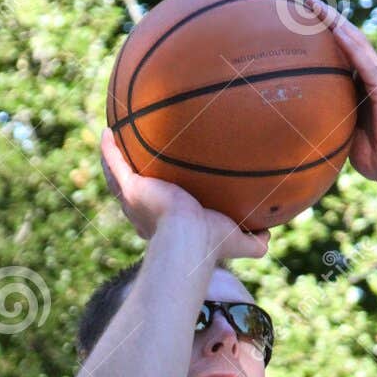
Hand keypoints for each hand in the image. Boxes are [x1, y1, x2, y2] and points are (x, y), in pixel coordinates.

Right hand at [100, 127, 269, 262]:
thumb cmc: (212, 243)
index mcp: (168, 224)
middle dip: (134, 179)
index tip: (164, 190)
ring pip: (120, 178)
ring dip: (114, 161)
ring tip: (112, 139)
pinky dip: (108, 151)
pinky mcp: (131, 190)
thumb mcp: (238, 241)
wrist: (190, 239)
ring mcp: (136, 201)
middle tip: (137, 160)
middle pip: (137, 192)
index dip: (160, 201)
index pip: (161, 211)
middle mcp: (148, 213)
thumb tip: (270, 236)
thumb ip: (254, 240)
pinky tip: (106, 132)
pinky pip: (115, 166)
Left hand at [302, 0, 376, 187]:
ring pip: (357, 44)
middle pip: (349, 41)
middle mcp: (373, 75)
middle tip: (308, 2)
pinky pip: (365, 63)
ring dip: (338, 24)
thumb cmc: (371, 157)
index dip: (325, 34)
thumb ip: (329, 118)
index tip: (303, 19)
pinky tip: (337, 31)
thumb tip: (300, 120)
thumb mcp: (342, 132)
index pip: (342, 53)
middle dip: (330, 20)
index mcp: (362, 84)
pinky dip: (351, 46)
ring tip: (318, 8)